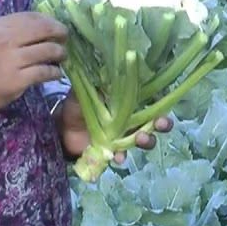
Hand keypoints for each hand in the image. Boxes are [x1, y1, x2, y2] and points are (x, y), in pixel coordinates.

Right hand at [0, 12, 68, 116]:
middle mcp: (6, 40)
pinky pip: (45, 72)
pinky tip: (57, 73)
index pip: (32, 17)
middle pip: (44, 30)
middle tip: (65, 38)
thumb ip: (10, 30)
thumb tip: (40, 24)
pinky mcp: (19, 80)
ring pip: (48, 50)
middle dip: (60, 33)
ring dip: (60, 53)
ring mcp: (13, 60)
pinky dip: (55, 72)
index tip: (56, 25)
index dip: (49, 20)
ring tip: (62, 56)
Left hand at [53, 92, 173, 162]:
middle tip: (161, 122)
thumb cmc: (77, 106)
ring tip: (141, 138)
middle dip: (163, 123)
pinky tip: (118, 157)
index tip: (164, 98)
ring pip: (145, 140)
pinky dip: (122, 157)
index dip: (163, 100)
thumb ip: (95, 82)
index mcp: (128, 102)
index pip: (152, 99)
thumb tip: (105, 68)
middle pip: (156, 121)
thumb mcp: (85, 91)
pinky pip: (123, 156)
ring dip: (147, 140)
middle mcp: (131, 119)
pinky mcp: (114, 151)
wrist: (61, 129)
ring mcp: (124, 137)